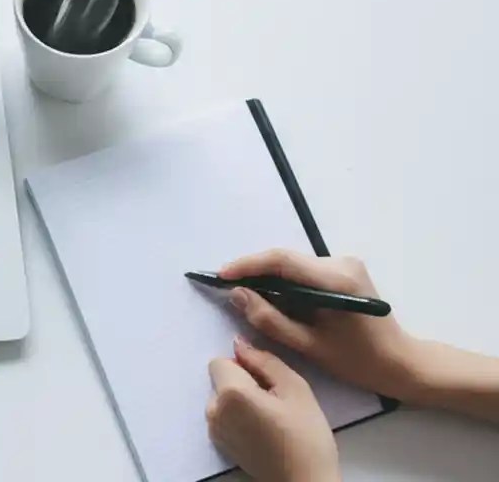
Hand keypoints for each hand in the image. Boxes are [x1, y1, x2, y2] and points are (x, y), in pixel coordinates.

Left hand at [208, 337, 339, 481]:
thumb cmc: (305, 435)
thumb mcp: (295, 388)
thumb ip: (264, 361)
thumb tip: (240, 343)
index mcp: (230, 394)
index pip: (220, 361)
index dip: (244, 365)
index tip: (266, 381)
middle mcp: (214, 410)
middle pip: (221, 380)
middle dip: (243, 383)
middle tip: (274, 401)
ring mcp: (214, 430)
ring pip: (222, 398)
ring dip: (241, 400)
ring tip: (271, 418)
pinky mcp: (219, 444)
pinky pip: (224, 416)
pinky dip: (238, 416)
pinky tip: (263, 430)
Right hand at [220, 250, 417, 398]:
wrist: (402, 362)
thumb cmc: (359, 361)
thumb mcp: (310, 346)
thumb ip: (270, 319)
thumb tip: (237, 295)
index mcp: (335, 280)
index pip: (281, 260)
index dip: (247, 265)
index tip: (220, 276)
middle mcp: (341, 263)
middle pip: (285, 259)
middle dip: (253, 271)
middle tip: (225, 286)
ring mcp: (344, 264)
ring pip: (293, 265)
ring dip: (268, 277)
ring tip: (243, 294)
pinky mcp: (344, 270)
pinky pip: (304, 270)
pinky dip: (283, 281)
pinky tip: (270, 297)